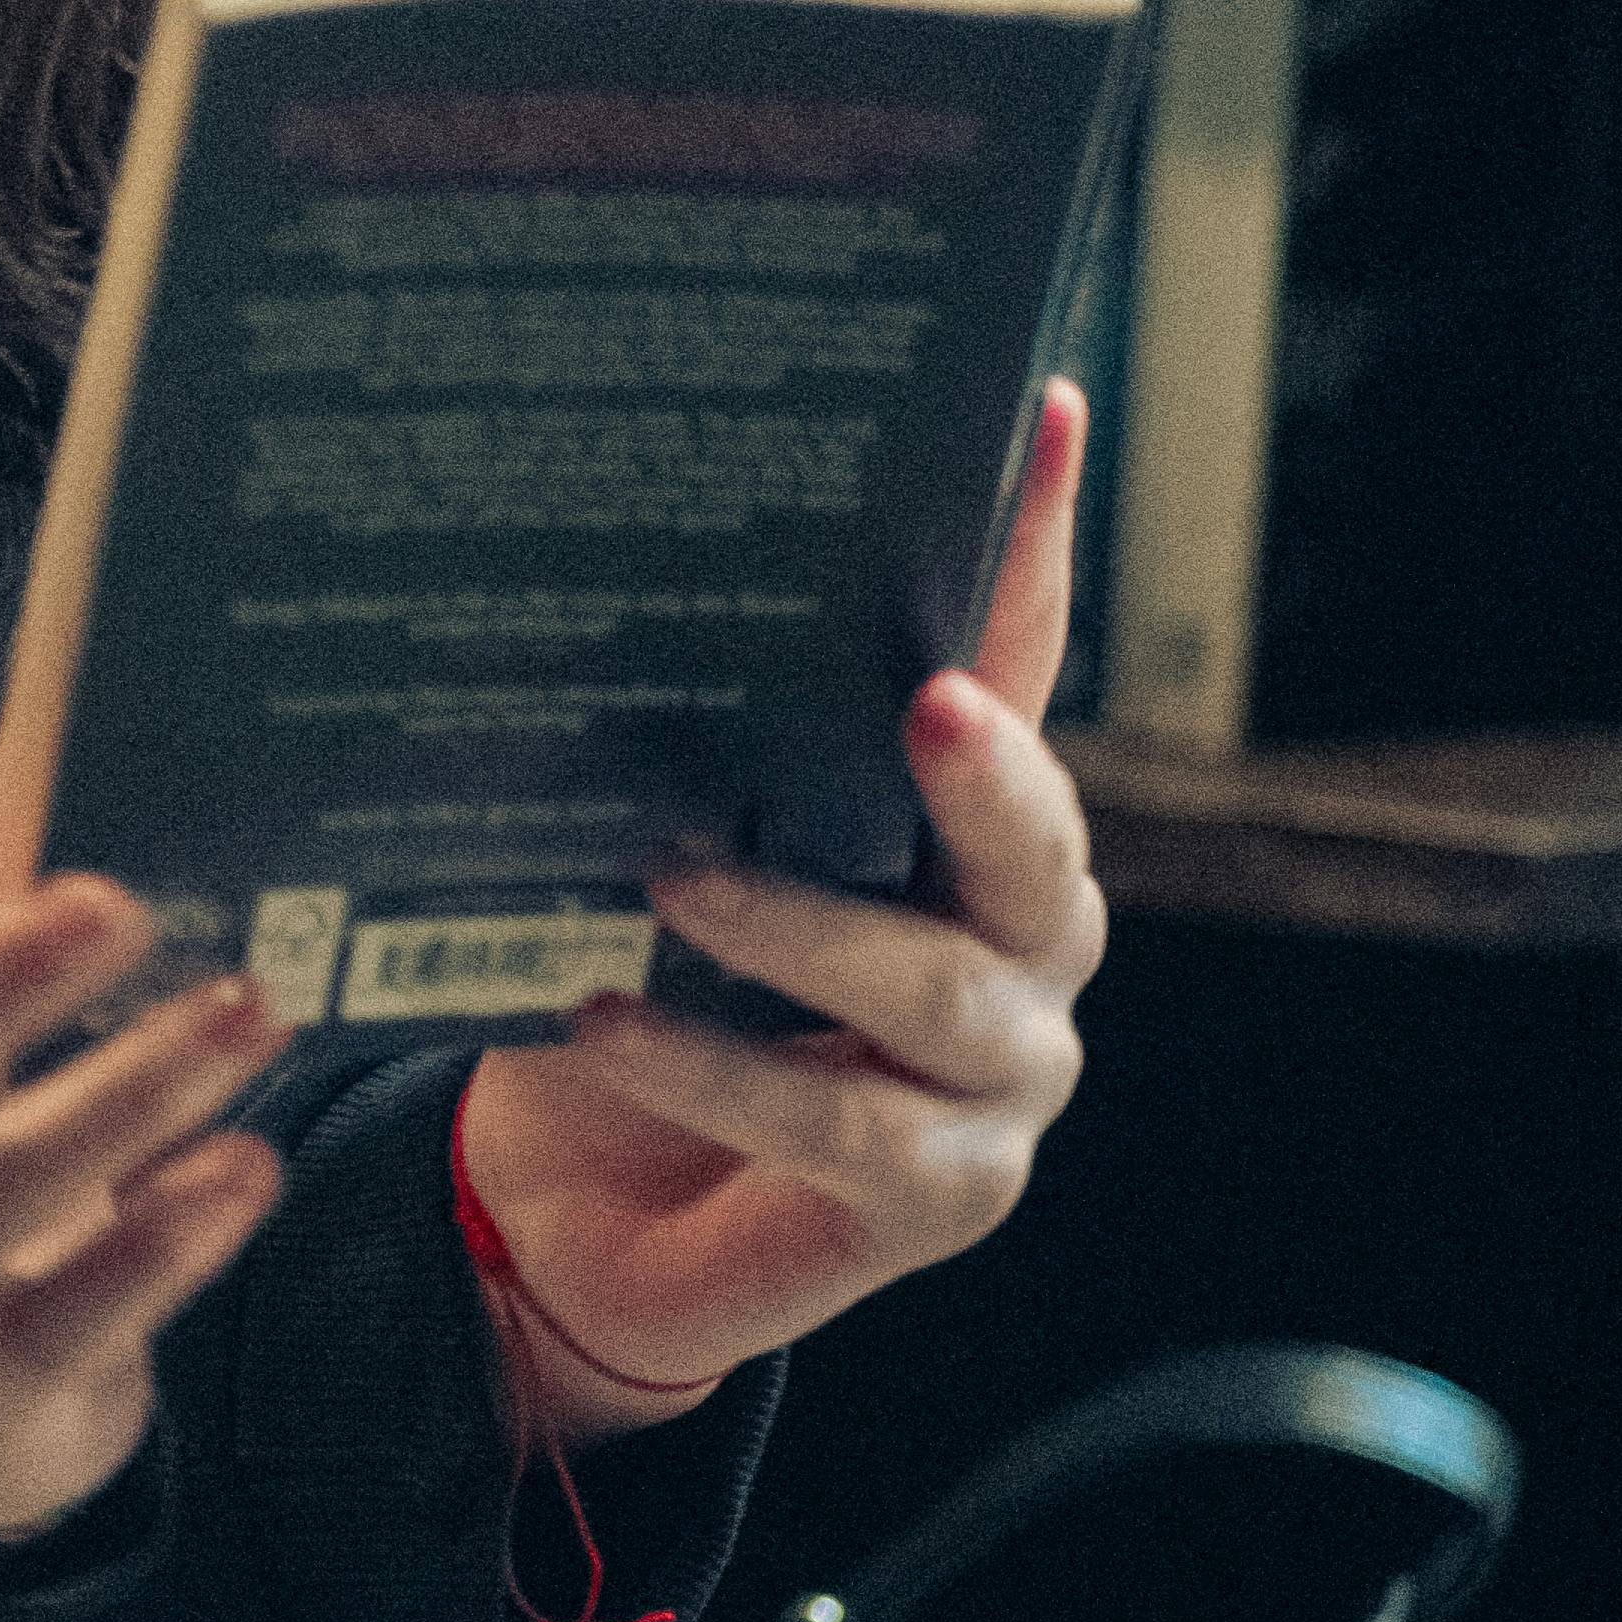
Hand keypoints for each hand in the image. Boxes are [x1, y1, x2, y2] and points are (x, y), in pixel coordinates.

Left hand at [453, 377, 1105, 1439]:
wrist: (579, 1211)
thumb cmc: (635, 987)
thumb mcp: (655, 841)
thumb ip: (688, 743)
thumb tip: (608, 567)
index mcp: (970, 820)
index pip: (1016, 662)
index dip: (1034, 546)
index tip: (1041, 409)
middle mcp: (1023, 935)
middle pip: (1036, 836)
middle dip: (982, 762)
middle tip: (917, 698)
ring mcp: (1002, 1071)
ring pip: (931, 991)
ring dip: (796, 929)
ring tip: (667, 874)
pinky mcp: (944, 1194)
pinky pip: (841, 1126)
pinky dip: (717, 1068)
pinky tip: (604, 1017)